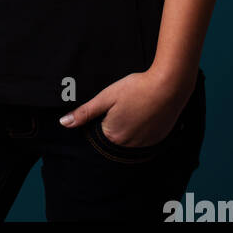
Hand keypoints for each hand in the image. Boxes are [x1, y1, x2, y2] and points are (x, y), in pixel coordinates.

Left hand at [59, 70, 195, 147]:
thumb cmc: (135, 88)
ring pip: (129, 138)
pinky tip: (144, 113)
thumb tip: (63, 123)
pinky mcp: (158, 140)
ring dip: (129, 126)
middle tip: (124, 104)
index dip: (102, 116)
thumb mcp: (106, 97)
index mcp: (112, 135)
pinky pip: (143, 139)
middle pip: (114, 136)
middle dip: (114, 122)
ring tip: (135, 107)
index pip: (98, 131)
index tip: (110, 104)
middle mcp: (128, 145)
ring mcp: (145, 145)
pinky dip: (142, 128)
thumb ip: (85, 112)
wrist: (168, 86)